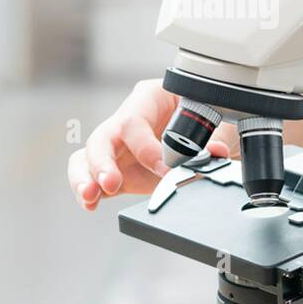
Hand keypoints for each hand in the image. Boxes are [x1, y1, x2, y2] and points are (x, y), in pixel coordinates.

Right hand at [66, 79, 237, 210]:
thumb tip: (215, 152)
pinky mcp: (117, 169)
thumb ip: (214, 137)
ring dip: (85, 177)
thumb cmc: (209, 114)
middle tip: (112, 183)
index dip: (146, 147)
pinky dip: (89, 192)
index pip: (135, 121)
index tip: (167, 169)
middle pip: (102, 138)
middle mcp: (127, 121)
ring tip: (90, 196)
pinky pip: (92, 178)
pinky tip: (91, 205)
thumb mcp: (217, 121)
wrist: (214, 132)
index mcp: (149, 98)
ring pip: (88, 157)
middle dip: (103, 162)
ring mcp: (119, 146)